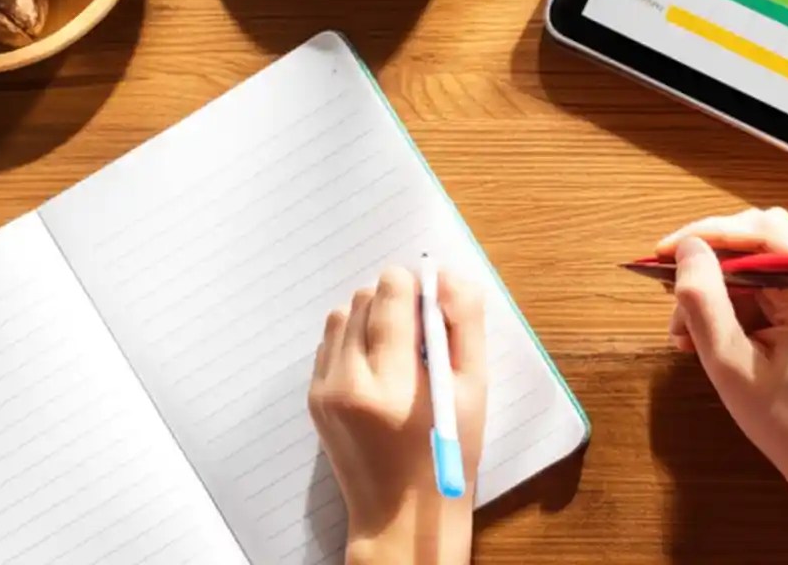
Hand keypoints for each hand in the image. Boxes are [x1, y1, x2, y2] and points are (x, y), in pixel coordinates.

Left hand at [308, 266, 487, 564]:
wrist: (397, 514)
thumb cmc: (446, 453)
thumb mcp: (474, 388)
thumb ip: (464, 323)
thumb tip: (443, 273)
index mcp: (394, 384)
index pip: (391, 294)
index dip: (415, 287)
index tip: (432, 305)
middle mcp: (348, 382)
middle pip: (364, 298)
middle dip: (393, 303)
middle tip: (420, 335)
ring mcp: (323, 390)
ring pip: (342, 315)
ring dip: (370, 319)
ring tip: (398, 354)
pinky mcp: (312, 397)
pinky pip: (330, 342)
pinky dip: (353, 342)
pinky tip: (378, 371)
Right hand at [656, 208, 787, 563]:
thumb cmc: (785, 422)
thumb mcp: (729, 364)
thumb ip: (704, 302)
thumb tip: (686, 250)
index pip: (761, 231)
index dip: (708, 232)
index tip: (662, 253)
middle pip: (759, 240)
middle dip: (710, 262)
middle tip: (670, 293)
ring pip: (757, 265)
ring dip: (716, 290)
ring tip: (683, 333)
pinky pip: (766, 288)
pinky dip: (732, 305)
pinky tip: (706, 336)